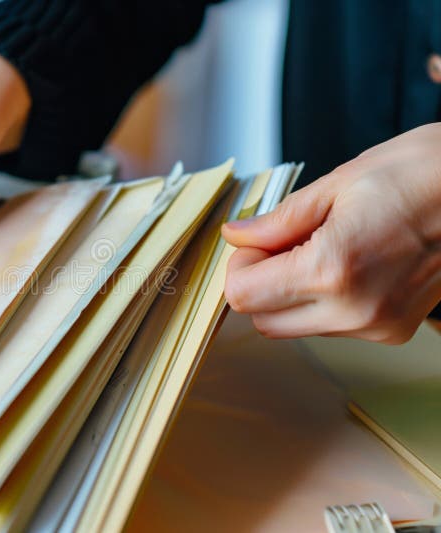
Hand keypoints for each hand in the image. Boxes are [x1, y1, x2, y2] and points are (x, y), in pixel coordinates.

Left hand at [222, 123, 440, 343]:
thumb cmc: (423, 173)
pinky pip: (332, 326)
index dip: (240, 267)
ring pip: (295, 327)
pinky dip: (323, 301)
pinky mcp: (394, 330)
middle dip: (259, 285)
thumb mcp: (337, 185)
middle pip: (264, 321)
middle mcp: (354, 310)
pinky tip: (347, 263)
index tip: (256, 243)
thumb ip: (278, 221)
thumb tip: (237, 235)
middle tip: (281, 245)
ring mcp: (377, 326)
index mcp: (332, 270)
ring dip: (290, 294)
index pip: (244, 296)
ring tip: (322, 247)